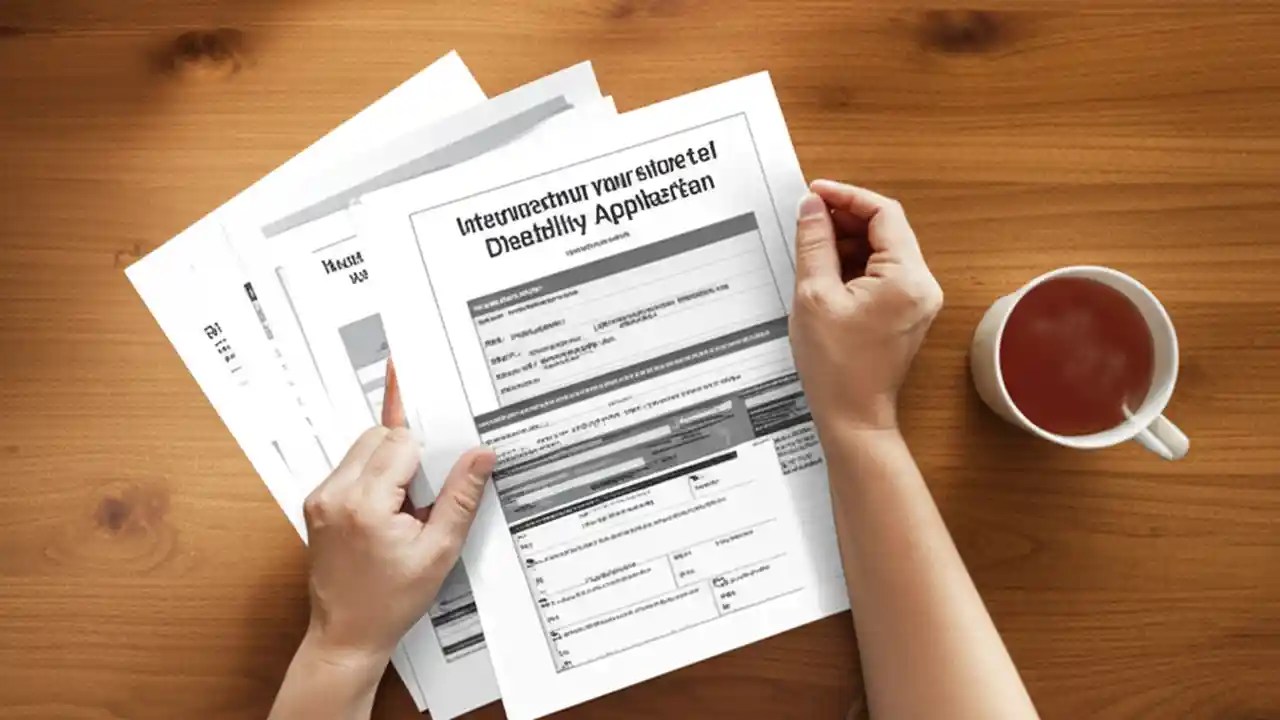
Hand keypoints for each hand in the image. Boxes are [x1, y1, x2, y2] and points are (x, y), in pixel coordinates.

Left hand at [301, 427, 494, 668]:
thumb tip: (482, 455)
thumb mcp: (440, 550)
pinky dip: (372, 478)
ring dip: (388, 465)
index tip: (437, 484)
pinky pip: (349, 468)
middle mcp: (335, 493)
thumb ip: (462, 496)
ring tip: (402, 509)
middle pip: (378, 436)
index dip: (427, 456)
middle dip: (407, 456)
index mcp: (366, 504)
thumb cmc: (392, 600)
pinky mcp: (315, 503)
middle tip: (421, 499)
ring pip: (363, 448)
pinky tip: (385, 513)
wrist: (347, 634)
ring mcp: (320, 497)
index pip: (401, 440)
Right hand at [789, 179, 942, 431]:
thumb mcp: (814, 296)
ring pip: (883, 250)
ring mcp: (917, 299)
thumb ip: (814, 244)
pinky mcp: (906, 310)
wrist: (853, 416)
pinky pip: (883, 272)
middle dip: (846, 218)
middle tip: (808, 217)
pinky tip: (825, 268)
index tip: (815, 193)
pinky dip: (855, 263)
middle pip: (887, 229)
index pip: (883, 213)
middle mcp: (922, 285)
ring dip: (848, 241)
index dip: (847, 197)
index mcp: (907, 278)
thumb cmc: (835, 367)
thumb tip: (811, 207)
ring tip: (811, 245)